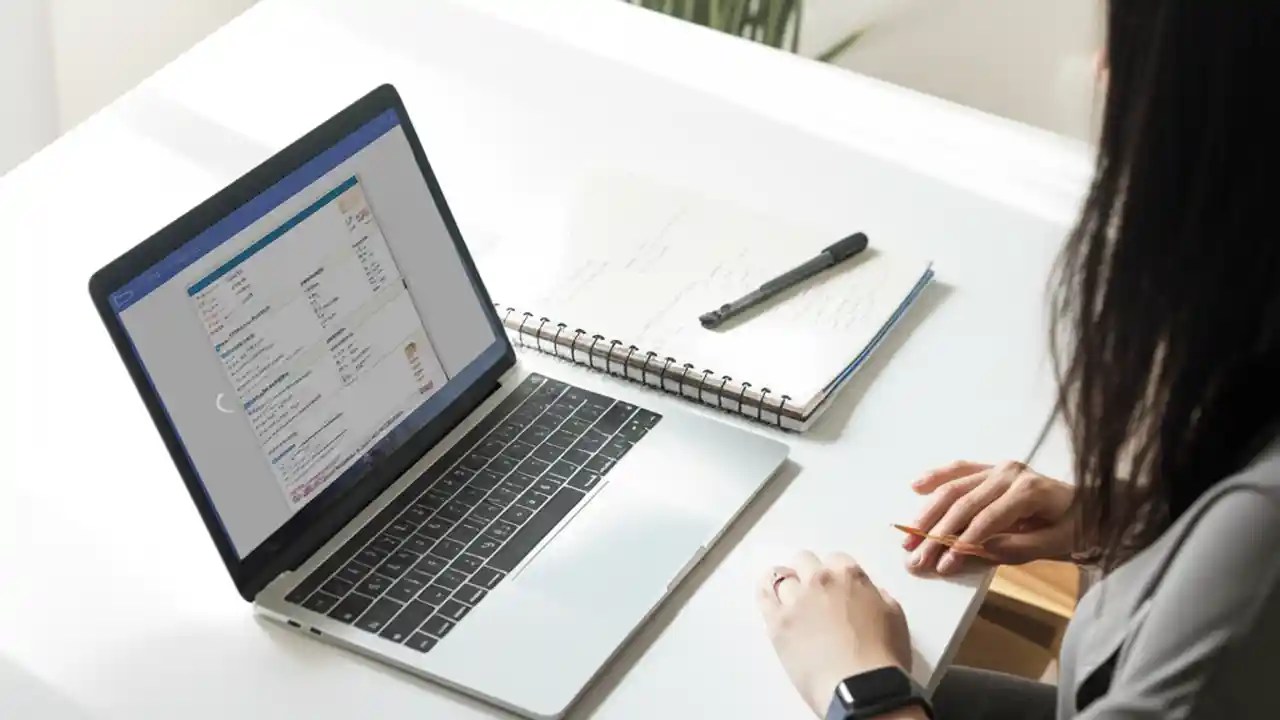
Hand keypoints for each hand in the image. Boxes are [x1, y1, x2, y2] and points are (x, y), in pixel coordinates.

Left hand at [758, 551, 910, 715]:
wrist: (859, 687)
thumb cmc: (883, 657)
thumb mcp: (894, 619)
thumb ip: (878, 598)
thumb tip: (870, 594)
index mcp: (850, 576)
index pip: (836, 558)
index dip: (836, 572)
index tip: (835, 586)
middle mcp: (820, 580)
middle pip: (805, 560)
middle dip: (808, 571)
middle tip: (813, 591)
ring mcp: (796, 600)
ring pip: (781, 576)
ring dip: (786, 582)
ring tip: (787, 594)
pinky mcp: (777, 623)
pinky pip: (764, 597)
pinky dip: (764, 591)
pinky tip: (767, 594)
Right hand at [905, 460, 1075, 574]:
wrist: (1092, 506)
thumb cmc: (1076, 528)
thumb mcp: (1055, 545)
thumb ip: (1018, 548)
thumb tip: (977, 551)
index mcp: (1028, 491)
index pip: (986, 520)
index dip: (961, 544)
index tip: (942, 566)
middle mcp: (1010, 473)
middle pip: (964, 504)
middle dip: (936, 534)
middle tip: (916, 559)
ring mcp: (999, 468)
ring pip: (955, 488)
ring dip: (928, 513)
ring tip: (908, 537)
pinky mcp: (992, 468)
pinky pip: (960, 469)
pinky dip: (937, 476)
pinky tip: (916, 487)